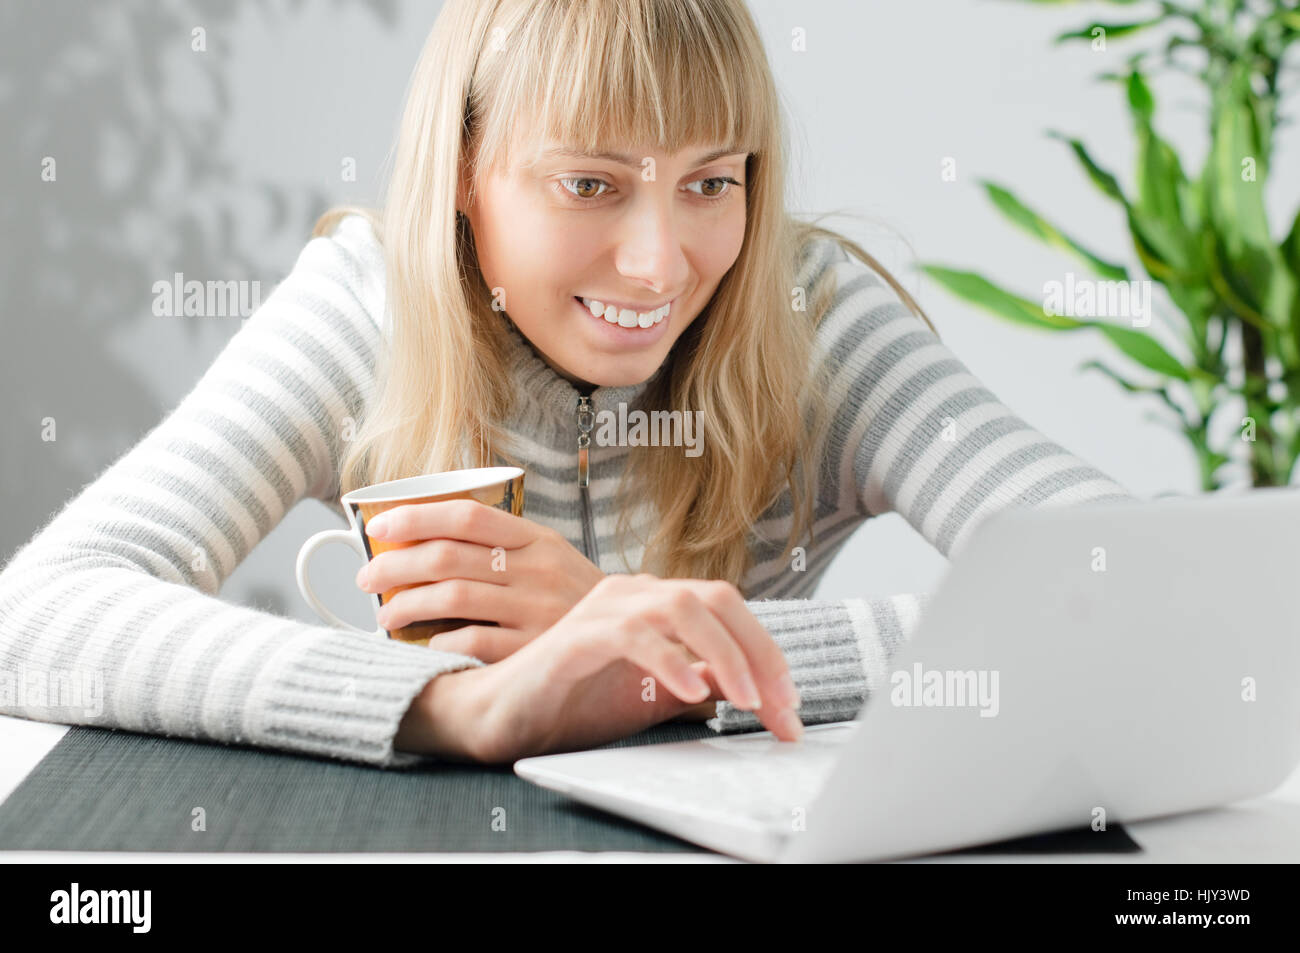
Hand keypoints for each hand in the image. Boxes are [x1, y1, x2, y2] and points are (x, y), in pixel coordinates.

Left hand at [356, 498, 604, 655]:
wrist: (631, 640)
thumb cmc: (574, 600)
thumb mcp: (549, 559)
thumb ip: (501, 546)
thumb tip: (423, 541)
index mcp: (538, 539)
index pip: (466, 516)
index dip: (415, 517)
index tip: (378, 527)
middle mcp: (538, 570)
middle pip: (449, 557)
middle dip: (395, 565)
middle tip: (367, 578)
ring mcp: (537, 611)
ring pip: (452, 597)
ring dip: (406, 605)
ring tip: (386, 615)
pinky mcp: (534, 650)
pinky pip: (472, 642)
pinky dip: (440, 642)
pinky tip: (426, 644)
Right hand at [400, 573, 803, 762]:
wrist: (505, 716)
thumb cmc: (576, 700)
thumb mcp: (659, 697)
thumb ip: (706, 683)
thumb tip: (760, 690)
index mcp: (658, 603)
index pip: (731, 610)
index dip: (769, 654)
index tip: (791, 708)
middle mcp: (636, 594)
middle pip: (718, 599)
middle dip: (760, 652)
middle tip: (782, 706)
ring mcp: (606, 608)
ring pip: (684, 607)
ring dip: (726, 654)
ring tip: (747, 700)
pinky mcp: (578, 635)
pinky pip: (634, 634)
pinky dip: (669, 660)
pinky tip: (688, 691)